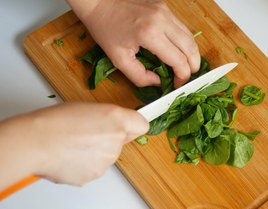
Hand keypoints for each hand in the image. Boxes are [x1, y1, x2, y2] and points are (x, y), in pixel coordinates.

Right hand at [0, 102, 147, 187]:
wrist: (35, 143)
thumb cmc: (55, 121)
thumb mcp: (86, 107)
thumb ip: (108, 117)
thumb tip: (113, 125)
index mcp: (117, 120)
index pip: (142, 125)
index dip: (133, 124)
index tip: (128, 125)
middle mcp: (117, 141)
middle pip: (122, 141)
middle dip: (109, 138)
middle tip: (87, 133)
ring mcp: (107, 161)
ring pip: (107, 156)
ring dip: (96, 152)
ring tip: (73, 145)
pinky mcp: (95, 175)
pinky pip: (94, 168)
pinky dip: (85, 164)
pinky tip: (70, 156)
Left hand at [67, 0, 200, 87]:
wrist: (99, 2)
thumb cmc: (105, 28)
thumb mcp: (118, 59)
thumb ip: (139, 76)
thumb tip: (158, 82)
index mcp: (150, 34)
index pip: (178, 60)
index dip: (182, 76)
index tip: (178, 84)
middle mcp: (162, 20)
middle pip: (190, 47)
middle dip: (192, 66)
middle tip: (187, 77)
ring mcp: (165, 11)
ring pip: (190, 36)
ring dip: (191, 53)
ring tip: (186, 66)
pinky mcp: (165, 7)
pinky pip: (182, 27)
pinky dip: (184, 42)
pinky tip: (179, 51)